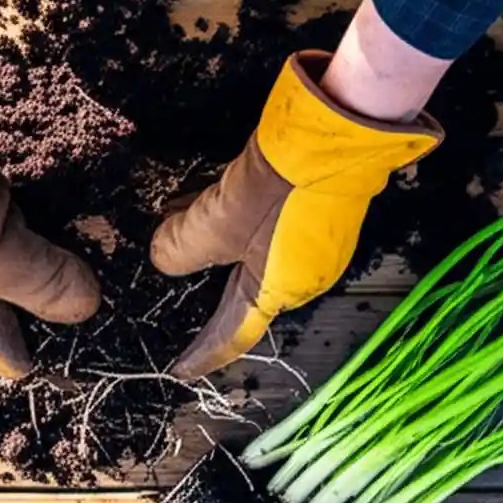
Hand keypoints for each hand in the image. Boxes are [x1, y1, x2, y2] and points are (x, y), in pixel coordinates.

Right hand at [0, 82, 100, 378]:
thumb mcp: (3, 259)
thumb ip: (48, 286)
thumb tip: (87, 304)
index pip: (6, 359)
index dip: (44, 360)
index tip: (85, 351)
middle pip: (13, 318)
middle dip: (52, 314)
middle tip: (100, 309)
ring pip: (15, 277)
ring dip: (48, 274)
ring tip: (90, 272)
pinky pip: (12, 240)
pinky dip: (37, 241)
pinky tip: (65, 233)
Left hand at [150, 51, 442, 377]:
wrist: (340, 133)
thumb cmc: (283, 186)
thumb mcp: (218, 221)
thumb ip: (182, 247)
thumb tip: (163, 257)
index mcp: (278, 291)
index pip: (233, 334)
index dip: (202, 353)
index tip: (179, 370)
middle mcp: (302, 275)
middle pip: (239, 286)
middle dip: (200, 278)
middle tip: (166, 265)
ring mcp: (314, 242)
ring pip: (250, 251)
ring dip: (212, 239)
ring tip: (174, 218)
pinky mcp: (318, 210)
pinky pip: (265, 227)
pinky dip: (234, 219)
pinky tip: (206, 193)